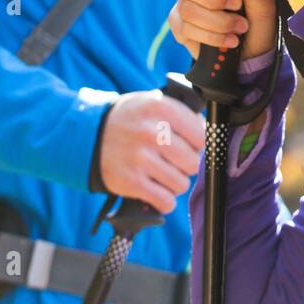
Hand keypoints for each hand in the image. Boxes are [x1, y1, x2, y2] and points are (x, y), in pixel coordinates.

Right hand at [99, 91, 205, 213]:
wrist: (91, 135)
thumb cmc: (132, 119)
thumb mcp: (154, 102)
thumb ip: (182, 112)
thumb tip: (212, 133)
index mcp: (161, 108)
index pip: (201, 135)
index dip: (199, 143)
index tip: (191, 145)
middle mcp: (151, 132)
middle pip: (192, 162)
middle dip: (186, 165)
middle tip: (174, 161)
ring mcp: (140, 158)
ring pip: (181, 183)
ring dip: (175, 182)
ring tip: (162, 173)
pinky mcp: (130, 182)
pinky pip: (165, 201)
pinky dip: (164, 200)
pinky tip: (156, 189)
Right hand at [168, 0, 278, 62]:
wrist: (257, 51)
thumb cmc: (259, 18)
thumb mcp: (263, 0)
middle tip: (238, 5)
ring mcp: (183, 5)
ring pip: (186, 8)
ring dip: (218, 21)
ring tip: (240, 26)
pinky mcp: (180, 28)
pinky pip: (185, 28)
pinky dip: (212, 37)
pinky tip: (229, 40)